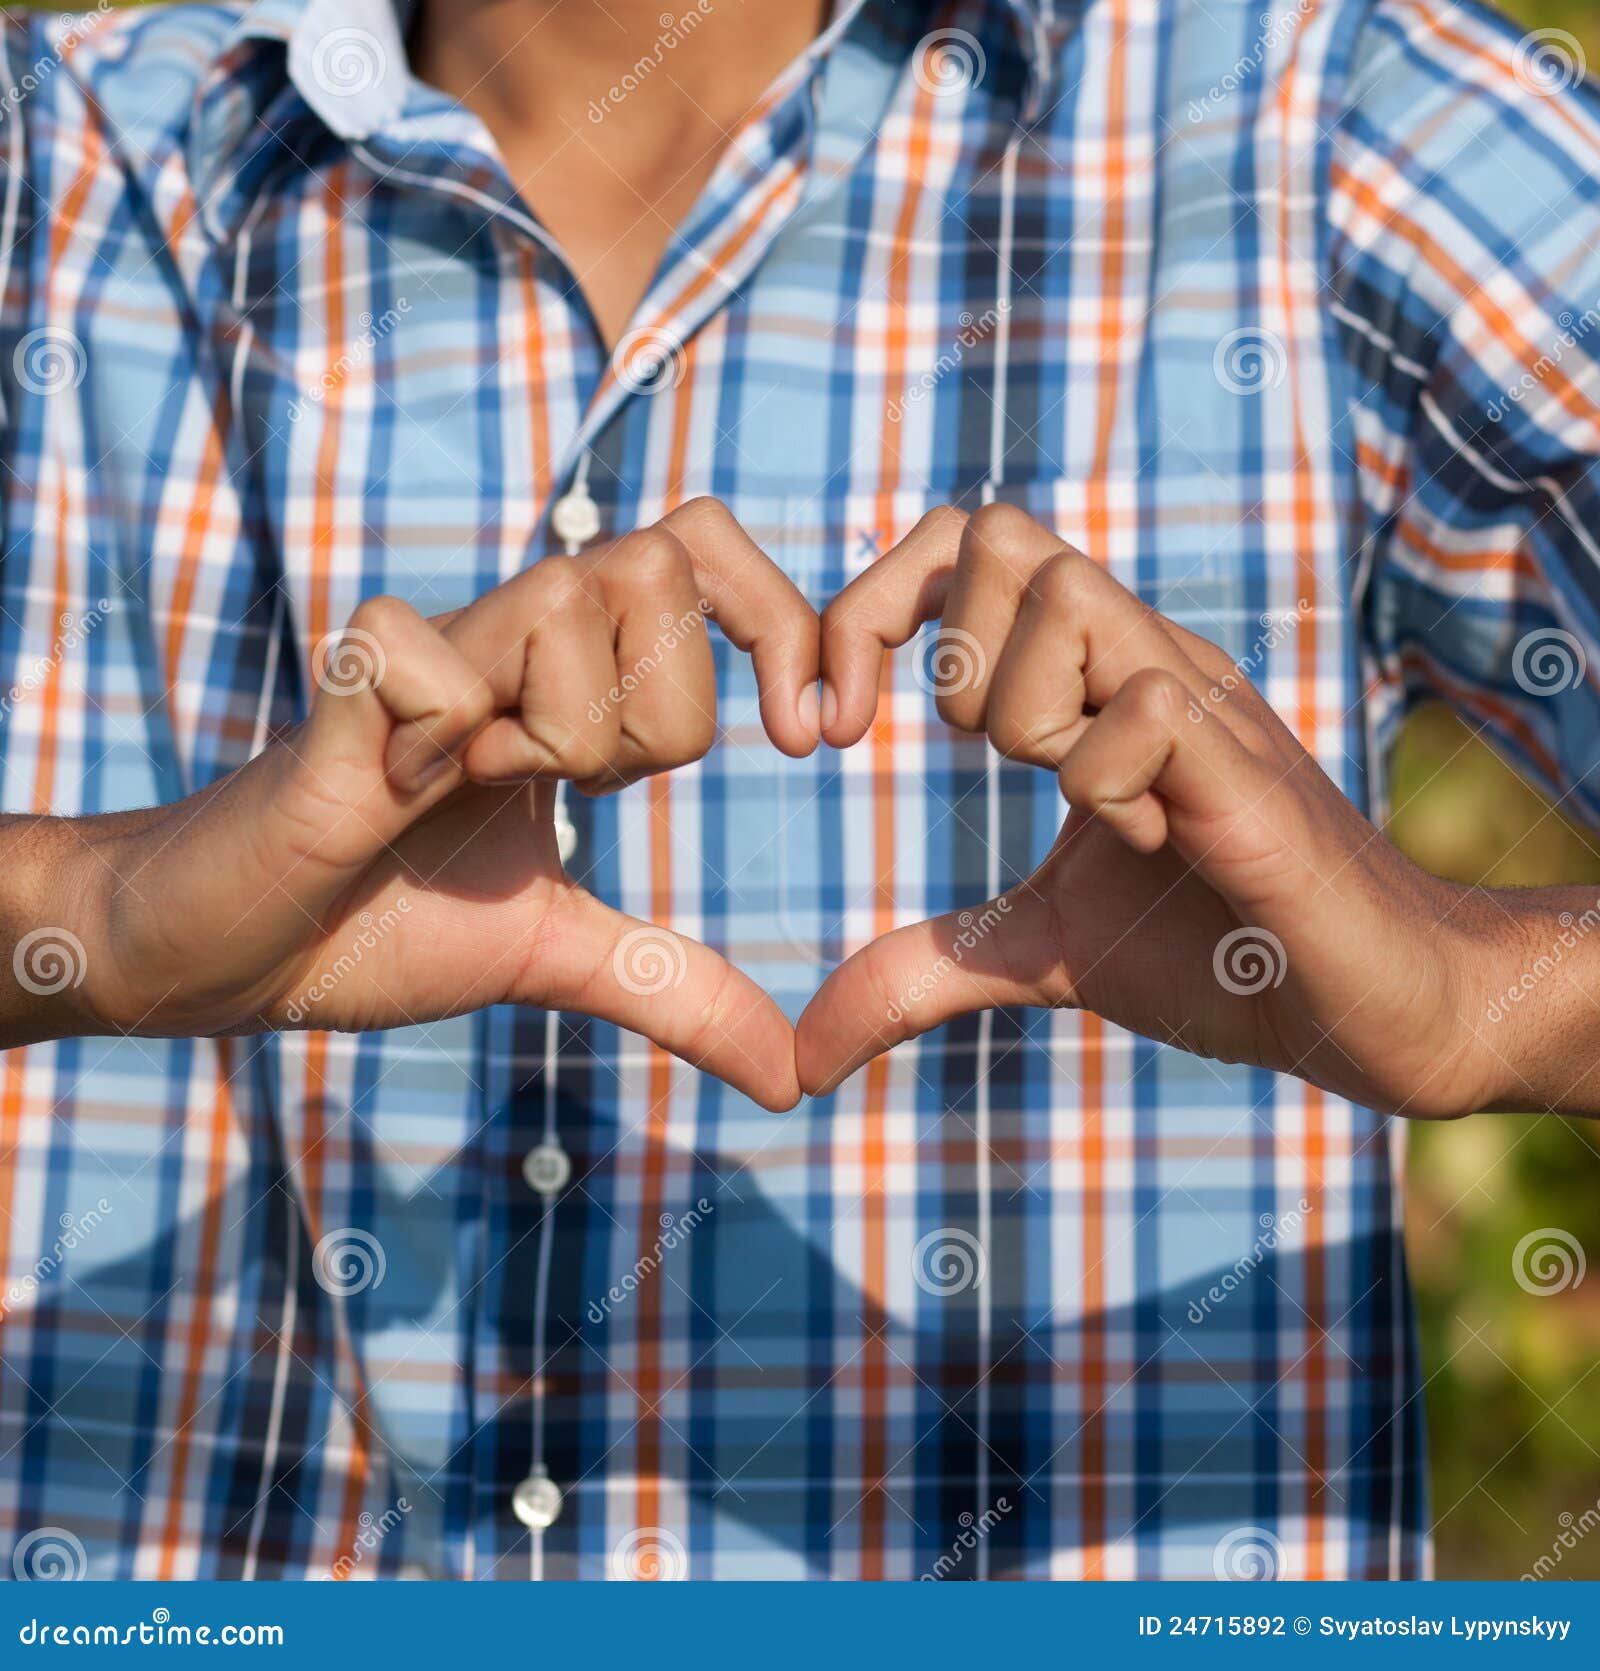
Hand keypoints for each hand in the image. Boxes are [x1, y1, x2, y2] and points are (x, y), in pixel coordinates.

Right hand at [38, 500, 818, 1109]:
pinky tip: (390, 795)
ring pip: (570, 594)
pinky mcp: (346, 676)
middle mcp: (510, 641)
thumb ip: (671, 988)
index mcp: (570, 687)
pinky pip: (436, 658)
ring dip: (553, 734)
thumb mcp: (552, 957)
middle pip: (661, 564)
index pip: (705, 553)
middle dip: (658, 713)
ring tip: (466, 795)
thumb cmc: (376, 928)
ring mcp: (431, 649)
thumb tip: (791, 1075)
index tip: (815, 737)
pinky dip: (437, 747)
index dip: (782, 617)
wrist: (224, 956)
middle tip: (583, 793)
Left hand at [796, 504, 1500, 1118]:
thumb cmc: (1221, 956)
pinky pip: (1140, 709)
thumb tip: (808, 1048)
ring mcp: (1199, 703)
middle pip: (996, 531)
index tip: (827, 733)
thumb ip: (925, 968)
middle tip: (969, 763)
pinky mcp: (1245, 769)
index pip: (961, 548)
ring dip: (1020, 712)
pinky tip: (1158, 845)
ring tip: (1084, 805)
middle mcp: (1140, 660)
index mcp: (1087, 681)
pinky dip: (1106, 782)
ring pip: (1064, 593)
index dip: (867, 611)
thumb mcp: (1041, 954)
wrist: (1376, 1005)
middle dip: (938, 653)